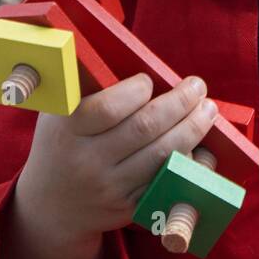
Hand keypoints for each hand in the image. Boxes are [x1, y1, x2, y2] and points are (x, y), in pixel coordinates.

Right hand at [15, 72, 218, 246]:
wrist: (51, 206)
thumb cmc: (62, 144)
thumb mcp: (59, 113)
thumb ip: (86, 86)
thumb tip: (126, 51)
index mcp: (68, 131)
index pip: (110, 107)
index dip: (138, 89)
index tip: (149, 80)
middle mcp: (88, 162)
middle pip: (146, 128)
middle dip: (180, 103)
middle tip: (197, 86)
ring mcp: (110, 188)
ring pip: (163, 155)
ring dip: (194, 129)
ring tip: (207, 109)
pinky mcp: (129, 208)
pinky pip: (168, 182)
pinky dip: (191, 163)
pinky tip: (203, 146)